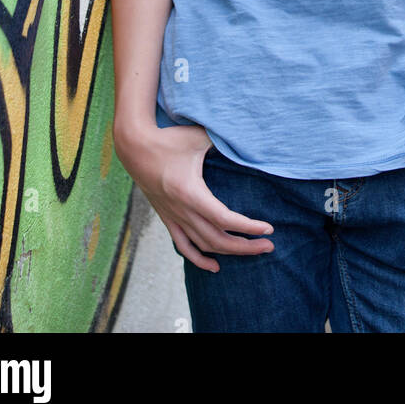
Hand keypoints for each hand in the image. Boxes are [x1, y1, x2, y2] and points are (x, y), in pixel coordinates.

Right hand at [114, 121, 274, 272]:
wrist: (135, 147)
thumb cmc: (169, 140)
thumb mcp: (199, 137)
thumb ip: (223, 141)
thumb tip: (247, 143)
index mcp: (191, 193)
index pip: (224, 219)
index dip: (248, 227)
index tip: (268, 229)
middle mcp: (182, 210)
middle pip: (217, 240)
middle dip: (246, 246)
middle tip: (269, 246)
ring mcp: (173, 217)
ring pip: (204, 246)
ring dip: (229, 252)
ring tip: (252, 251)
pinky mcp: (167, 218)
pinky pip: (183, 246)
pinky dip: (199, 260)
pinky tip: (215, 267)